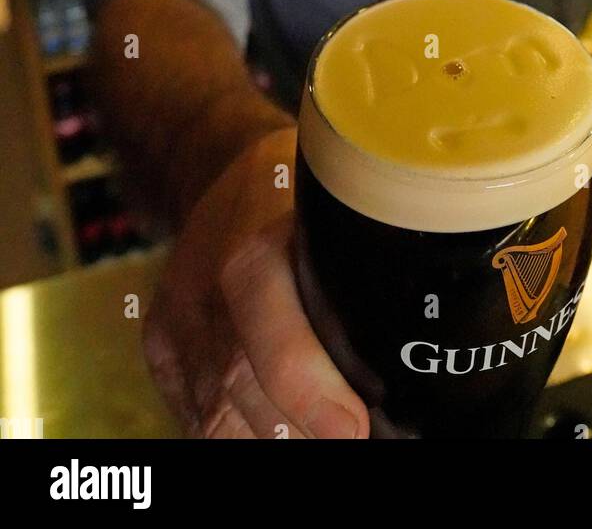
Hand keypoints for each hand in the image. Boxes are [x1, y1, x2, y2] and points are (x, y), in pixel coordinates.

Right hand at [141, 128, 369, 438]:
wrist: (216, 163)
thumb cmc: (296, 188)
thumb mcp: (339, 203)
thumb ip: (369, 263)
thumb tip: (424, 338)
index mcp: (253, 255)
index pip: (271, 344)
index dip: (312, 396)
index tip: (354, 428)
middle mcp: (205, 296)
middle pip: (248, 395)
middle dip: (305, 429)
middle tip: (358, 431)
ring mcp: (176, 329)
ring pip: (221, 419)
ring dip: (278, 436)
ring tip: (325, 427)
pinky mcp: (161, 352)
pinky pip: (198, 419)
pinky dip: (244, 432)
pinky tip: (284, 426)